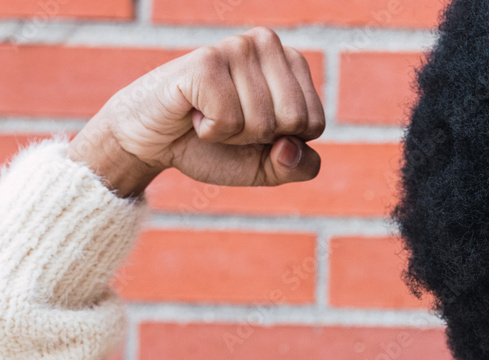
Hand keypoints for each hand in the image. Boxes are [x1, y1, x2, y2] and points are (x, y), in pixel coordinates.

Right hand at [67, 26, 324, 196]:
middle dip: (260, 138)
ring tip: (208, 114)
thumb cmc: (215, 147)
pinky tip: (193, 112)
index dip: (283, 142)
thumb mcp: (268, 167)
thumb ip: (299, 167)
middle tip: (228, 121)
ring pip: (263, 122)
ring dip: (231, 135)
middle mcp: (266, 44)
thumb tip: (290, 147)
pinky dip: (210, 131)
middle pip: (294, 121)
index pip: (315, 124)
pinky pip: (229, 120)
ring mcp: (236, 47)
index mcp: (292, 62)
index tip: (253, 128)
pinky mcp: (205, 61)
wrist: (155, 142)